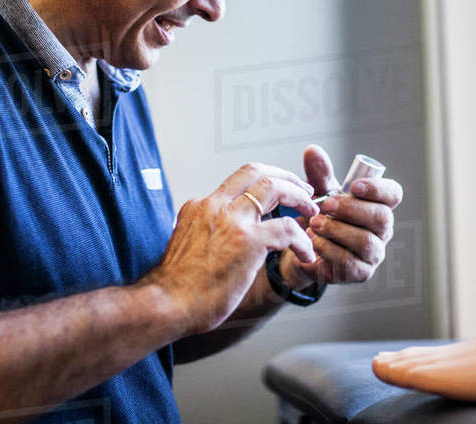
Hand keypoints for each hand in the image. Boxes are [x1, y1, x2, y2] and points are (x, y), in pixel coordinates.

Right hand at [144, 163, 317, 334]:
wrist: (163, 304)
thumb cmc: (174, 288)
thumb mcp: (186, 246)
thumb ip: (205, 234)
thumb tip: (219, 242)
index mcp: (200, 206)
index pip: (237, 180)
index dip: (264, 180)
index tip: (278, 190)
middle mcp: (214, 205)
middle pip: (256, 172)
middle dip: (285, 177)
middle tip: (304, 190)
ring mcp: (231, 220)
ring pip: (274, 188)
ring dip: (299, 197)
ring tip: (312, 212)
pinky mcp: (247, 241)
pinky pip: (287, 230)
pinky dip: (302, 240)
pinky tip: (306, 253)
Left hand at [284, 145, 403, 286]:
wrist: (303, 248)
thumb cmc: (321, 215)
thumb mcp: (319, 191)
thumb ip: (318, 173)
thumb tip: (312, 150)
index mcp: (378, 204)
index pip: (393, 194)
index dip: (378, 189)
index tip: (353, 187)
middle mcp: (382, 229)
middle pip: (381, 217)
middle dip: (351, 209)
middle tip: (324, 205)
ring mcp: (374, 252)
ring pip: (366, 241)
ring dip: (337, 230)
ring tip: (314, 223)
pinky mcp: (361, 272)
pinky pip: (349, 262)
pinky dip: (328, 249)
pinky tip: (313, 241)